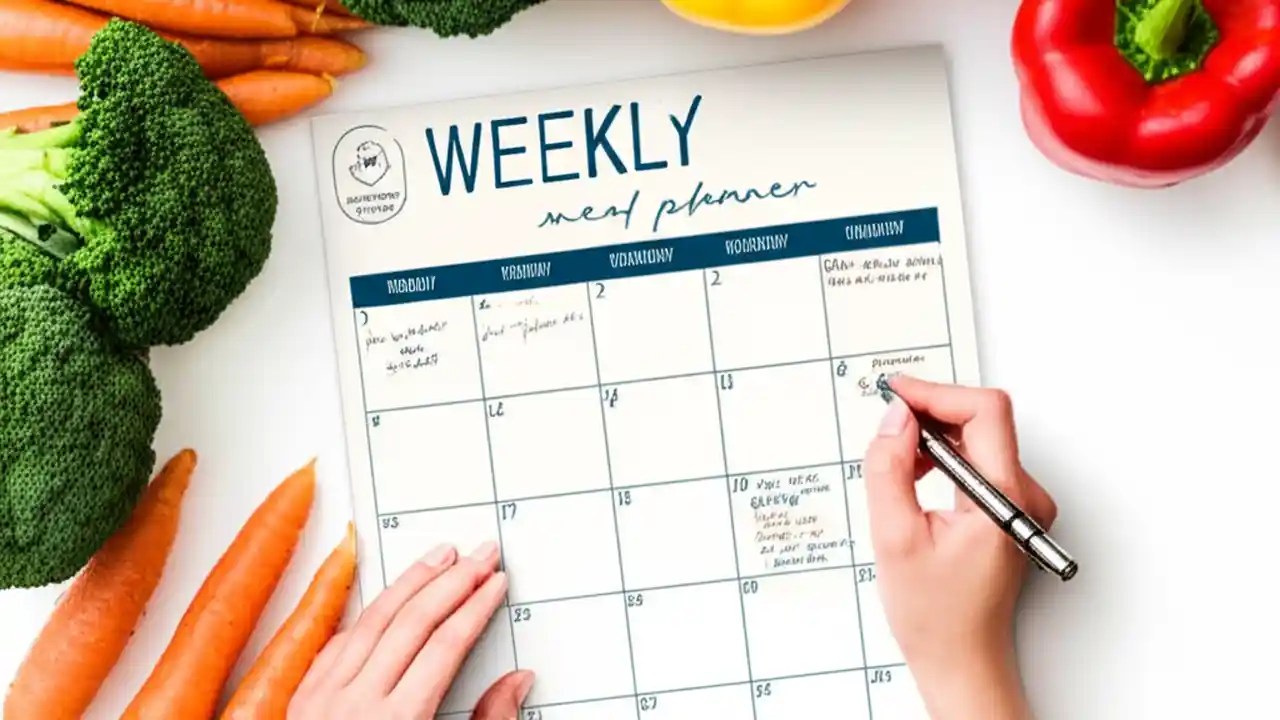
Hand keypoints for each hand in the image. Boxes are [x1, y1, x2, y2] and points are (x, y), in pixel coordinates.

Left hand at [288, 541, 534, 719]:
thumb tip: (518, 680)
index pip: (446, 644)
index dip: (476, 607)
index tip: (496, 581)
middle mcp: (355, 706)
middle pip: (412, 622)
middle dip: (452, 580)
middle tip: (481, 553)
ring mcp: (321, 701)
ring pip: (370, 620)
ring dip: (409, 582)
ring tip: (439, 555)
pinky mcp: (300, 703)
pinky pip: (335, 643)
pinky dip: (365, 614)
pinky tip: (384, 599)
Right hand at [864, 376, 1056, 719]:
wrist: (961, 659)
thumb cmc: (936, 616)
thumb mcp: (894, 537)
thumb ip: (890, 468)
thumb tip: (895, 420)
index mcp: (1005, 499)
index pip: (983, 411)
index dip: (936, 393)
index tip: (897, 394)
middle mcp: (1025, 496)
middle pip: (982, 419)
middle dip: (930, 414)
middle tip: (888, 426)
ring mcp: (1022, 502)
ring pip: (978, 438)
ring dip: (934, 438)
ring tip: (897, 463)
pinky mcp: (1010, 508)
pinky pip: (977, 460)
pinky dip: (942, 457)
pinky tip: (915, 477)